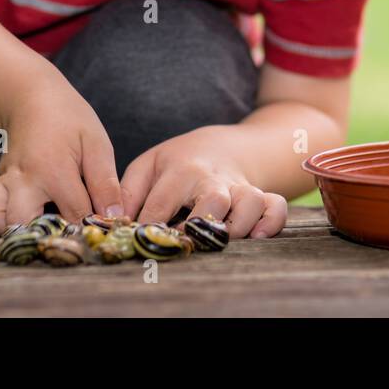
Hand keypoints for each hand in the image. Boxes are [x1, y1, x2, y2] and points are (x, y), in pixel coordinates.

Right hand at [0, 77, 123, 234]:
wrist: (33, 96)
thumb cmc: (70, 119)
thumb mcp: (97, 145)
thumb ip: (105, 184)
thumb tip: (114, 218)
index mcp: (53, 170)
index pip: (74, 215)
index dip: (91, 227)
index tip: (100, 231)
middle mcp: (23, 179)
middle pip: (21, 224)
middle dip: (42, 237)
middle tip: (62, 234)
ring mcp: (3, 182)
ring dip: (10, 230)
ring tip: (35, 229)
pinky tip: (11, 221)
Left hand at [119, 126, 287, 238]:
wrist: (224, 146)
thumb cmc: (180, 161)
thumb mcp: (149, 165)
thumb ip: (129, 191)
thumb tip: (112, 221)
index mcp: (180, 170)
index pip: (162, 203)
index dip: (150, 226)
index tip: (141, 241)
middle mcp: (213, 179)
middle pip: (212, 200)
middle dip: (200, 224)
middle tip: (187, 242)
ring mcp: (240, 187)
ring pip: (249, 202)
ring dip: (239, 225)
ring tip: (222, 239)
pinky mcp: (261, 195)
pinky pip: (276, 206)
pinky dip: (272, 221)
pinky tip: (257, 236)